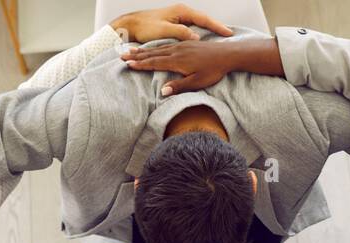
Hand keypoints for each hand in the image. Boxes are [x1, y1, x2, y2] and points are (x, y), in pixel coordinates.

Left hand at [110, 4, 233, 43]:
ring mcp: (178, 20)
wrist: (131, 25)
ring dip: (210, 29)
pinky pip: (192, 29)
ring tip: (224, 35)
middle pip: (204, 20)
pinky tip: (205, 38)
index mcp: (181, 14)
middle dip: (218, 27)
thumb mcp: (164, 30)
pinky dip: (201, 33)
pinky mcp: (174, 27)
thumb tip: (196, 36)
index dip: (217, 26)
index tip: (229, 33)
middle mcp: (181, 15)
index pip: (204, 19)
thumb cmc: (146, 27)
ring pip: (199, 24)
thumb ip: (181, 33)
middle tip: (231, 33)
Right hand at [121, 37, 249, 94]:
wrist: (228, 54)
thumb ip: (180, 87)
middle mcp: (177, 51)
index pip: (155, 63)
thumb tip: (163, 92)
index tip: (128, 65)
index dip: (141, 64)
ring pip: (159, 48)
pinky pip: (167, 45)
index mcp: (177, 61)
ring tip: (133, 50)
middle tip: (122, 56)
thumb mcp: (197, 82)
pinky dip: (157, 47)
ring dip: (145, 50)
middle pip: (153, 54)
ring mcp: (182, 46)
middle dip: (137, 55)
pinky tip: (153, 48)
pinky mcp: (187, 44)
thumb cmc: (214, 70)